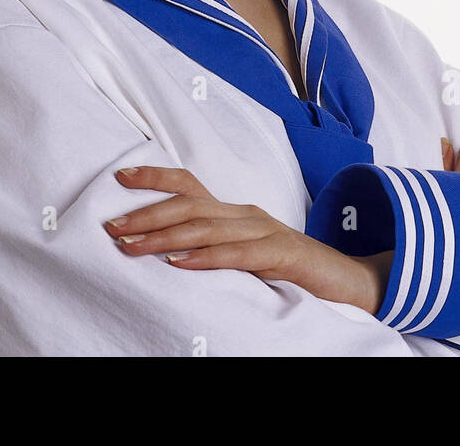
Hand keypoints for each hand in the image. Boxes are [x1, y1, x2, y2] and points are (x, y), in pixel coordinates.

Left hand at [103, 165, 389, 312]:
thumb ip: (215, 248)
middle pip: (189, 206)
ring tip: (132, 245)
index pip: (190, 185)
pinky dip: (205, 258)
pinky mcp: (280, 254)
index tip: (119, 177)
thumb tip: (167, 253)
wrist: (347, 283)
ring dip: (164, 238)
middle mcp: (246, 215)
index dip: (155, 178)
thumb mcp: (245, 255)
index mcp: (236, 212)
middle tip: (112, 227)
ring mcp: (264, 232)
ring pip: (206, 228)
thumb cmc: (291, 272)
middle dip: (146, 214)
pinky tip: (179, 264)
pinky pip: (236, 255)